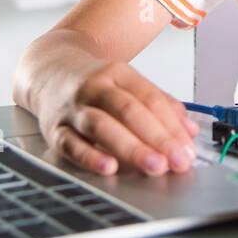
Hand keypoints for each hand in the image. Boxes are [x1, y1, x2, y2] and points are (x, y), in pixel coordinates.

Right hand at [33, 56, 199, 176]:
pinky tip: (109, 167)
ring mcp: (73, 108)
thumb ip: (160, 104)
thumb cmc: (94, 83)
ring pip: (102, 126)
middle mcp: (95, 87)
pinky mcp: (54, 129)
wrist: (47, 69)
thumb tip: (190, 131)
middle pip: (129, 111)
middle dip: (158, 138)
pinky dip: (90, 157)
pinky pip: (71, 144)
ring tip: (154, 166)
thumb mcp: (127, 82)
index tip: (188, 149)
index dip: (172, 125)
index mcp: (118, 73)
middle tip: (178, 161)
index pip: (150, 98)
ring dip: (131, 148)